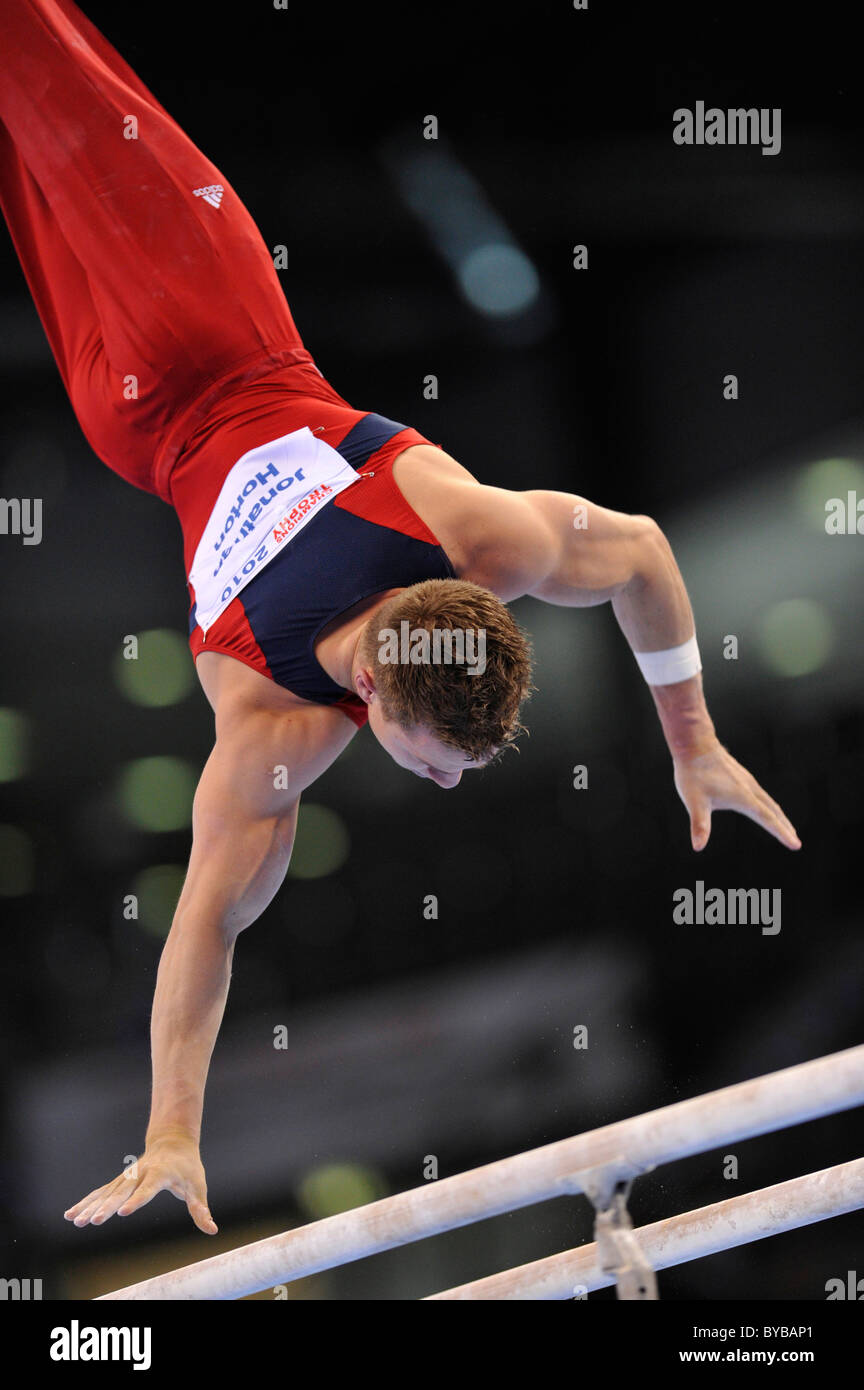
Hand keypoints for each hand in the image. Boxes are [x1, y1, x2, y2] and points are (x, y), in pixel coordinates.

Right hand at [63, 1130, 217, 1233]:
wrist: (172, 1141)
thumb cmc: (187, 1167)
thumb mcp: (197, 1185)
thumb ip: (200, 1208)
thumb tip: (212, 1229)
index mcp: (160, 1174)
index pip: (146, 1190)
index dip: (135, 1201)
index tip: (122, 1212)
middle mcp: (140, 1174)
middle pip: (121, 1191)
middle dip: (107, 1207)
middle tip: (93, 1221)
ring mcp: (127, 1177)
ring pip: (106, 1192)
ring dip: (90, 1206)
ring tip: (74, 1221)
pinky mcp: (120, 1181)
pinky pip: (100, 1192)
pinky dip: (86, 1202)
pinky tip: (70, 1214)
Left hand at [673, 741, 800, 851]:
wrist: (694, 744)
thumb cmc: (693, 773)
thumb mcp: (694, 802)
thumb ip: (699, 825)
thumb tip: (698, 847)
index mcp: (743, 798)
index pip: (768, 819)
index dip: (782, 833)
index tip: (796, 845)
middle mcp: (749, 788)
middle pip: (773, 810)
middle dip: (784, 826)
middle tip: (796, 840)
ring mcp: (746, 780)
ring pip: (767, 800)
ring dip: (778, 815)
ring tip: (784, 826)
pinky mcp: (740, 775)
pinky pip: (760, 793)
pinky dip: (767, 804)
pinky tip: (761, 805)